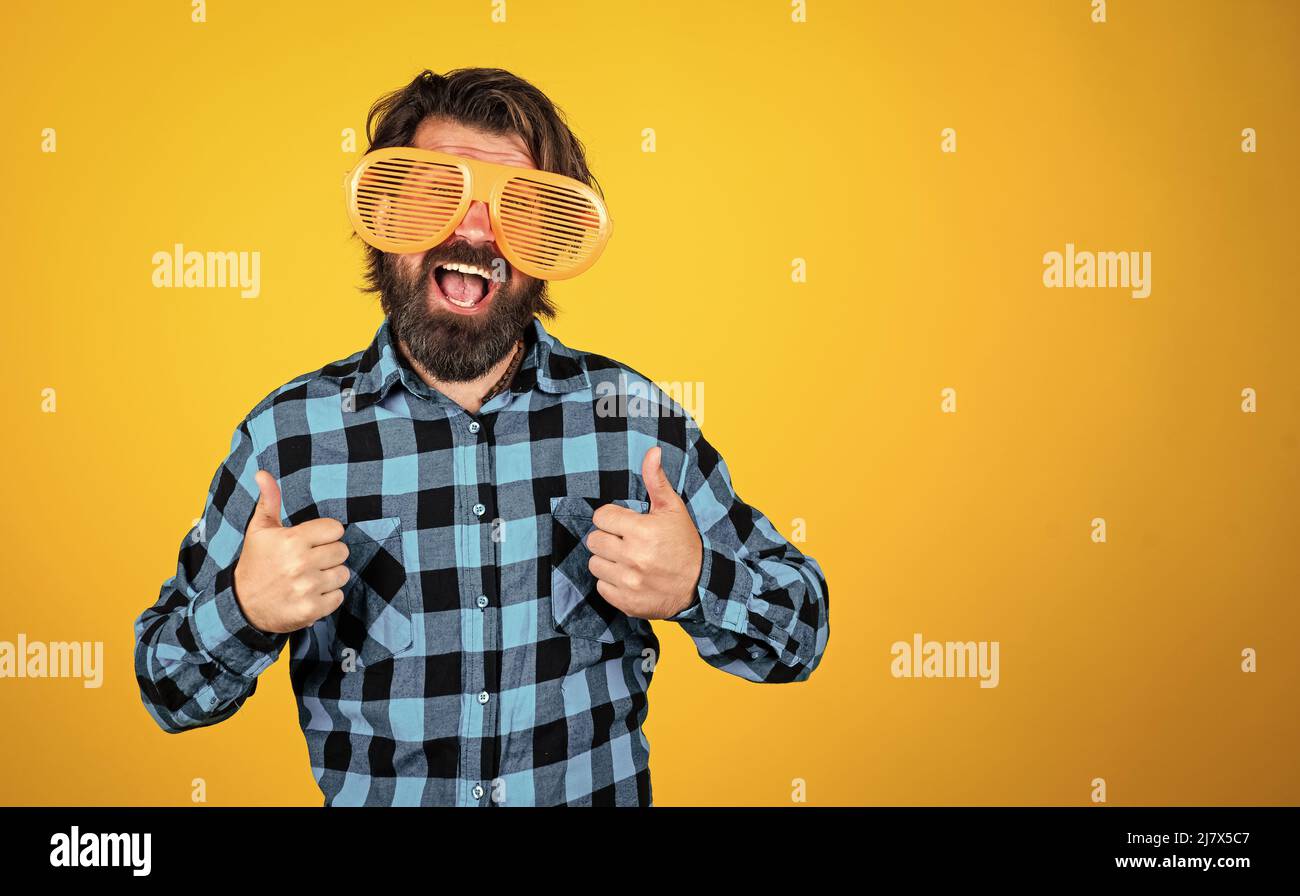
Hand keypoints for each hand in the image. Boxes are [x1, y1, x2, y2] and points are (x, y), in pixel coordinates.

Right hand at [232, 471, 349, 633]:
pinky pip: (339, 596)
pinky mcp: (312, 609)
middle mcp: (301, 563)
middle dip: (329, 555)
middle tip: (309, 561)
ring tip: (309, 577)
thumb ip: (269, 500)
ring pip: (343, 574)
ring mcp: (307, 588)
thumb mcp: (259, 530)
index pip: (335, 529)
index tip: (312, 541)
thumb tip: (263, 473)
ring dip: (330, 576)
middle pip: (342, 551)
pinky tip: (309, 594)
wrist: (242, 605)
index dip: (326, 534)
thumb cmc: (256, 562)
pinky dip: (328, 597)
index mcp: (292, 540)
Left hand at [586, 446, 702, 619]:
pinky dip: (611, 582)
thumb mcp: (672, 509)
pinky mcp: (626, 602)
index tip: (625, 523)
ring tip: (627, 559)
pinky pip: (601, 586)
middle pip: (594, 540)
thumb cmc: (683, 543)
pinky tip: (629, 576)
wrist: (699, 585)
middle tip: (626, 541)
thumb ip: (656, 480)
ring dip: (607, 560)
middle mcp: (633, 557)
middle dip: (608, 538)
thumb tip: (652, 451)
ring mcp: (628, 582)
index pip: (601, 517)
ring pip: (595, 563)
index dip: (612, 518)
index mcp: (643, 530)